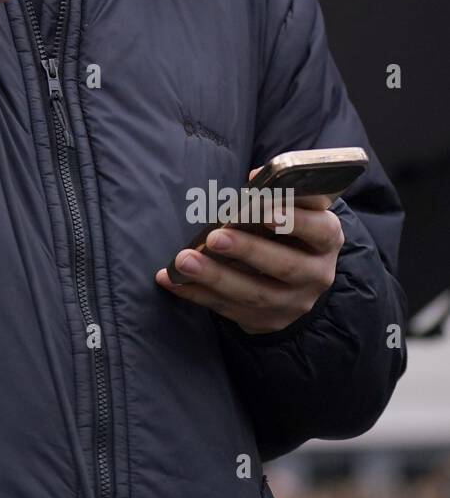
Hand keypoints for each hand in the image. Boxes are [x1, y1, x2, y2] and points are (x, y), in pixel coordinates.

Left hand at [154, 167, 345, 334]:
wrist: (296, 281)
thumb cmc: (286, 230)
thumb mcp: (293, 211)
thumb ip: (277, 194)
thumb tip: (254, 176)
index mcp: (326, 239)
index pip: (320, 229)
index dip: (296, 221)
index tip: (266, 210)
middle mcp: (316, 274)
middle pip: (285, 265)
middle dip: (247, 250)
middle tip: (214, 237)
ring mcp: (293, 303)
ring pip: (254, 294)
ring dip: (215, 277)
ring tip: (183, 261)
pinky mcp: (267, 320)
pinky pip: (229, 310)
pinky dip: (197, 294)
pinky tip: (171, 280)